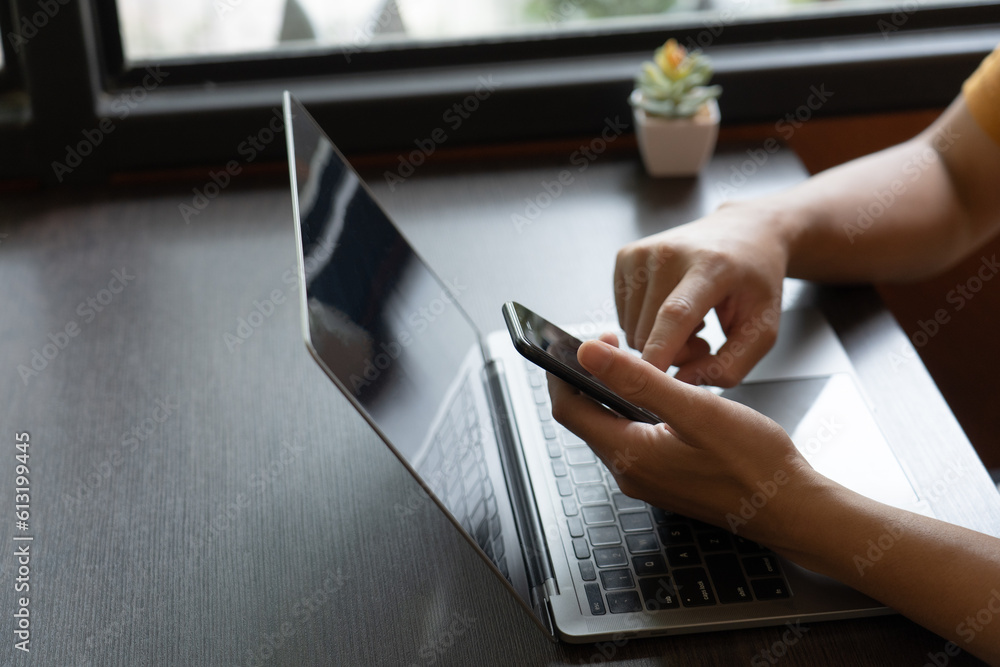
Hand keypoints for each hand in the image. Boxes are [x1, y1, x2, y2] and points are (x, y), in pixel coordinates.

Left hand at [548, 334, 821, 550]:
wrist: (792, 508)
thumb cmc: (754, 462)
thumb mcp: (695, 409)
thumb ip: (638, 380)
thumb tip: (588, 354)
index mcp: (628, 455)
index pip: (568, 409)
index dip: (564, 371)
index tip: (582, 341)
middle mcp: (629, 472)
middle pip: (585, 418)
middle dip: (588, 378)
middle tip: (613, 343)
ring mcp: (645, 479)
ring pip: (610, 427)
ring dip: (612, 393)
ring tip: (636, 360)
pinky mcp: (663, 478)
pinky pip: (632, 439)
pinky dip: (633, 411)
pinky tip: (659, 393)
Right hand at [614, 203, 789, 385]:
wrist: (743, 232)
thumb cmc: (755, 280)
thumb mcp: (763, 329)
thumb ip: (730, 365)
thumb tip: (682, 383)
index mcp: (712, 266)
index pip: (676, 313)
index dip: (660, 349)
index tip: (648, 379)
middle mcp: (670, 253)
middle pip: (649, 332)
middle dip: (673, 353)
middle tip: (703, 340)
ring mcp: (642, 252)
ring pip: (632, 329)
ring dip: (658, 339)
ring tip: (691, 320)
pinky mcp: (625, 257)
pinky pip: (623, 316)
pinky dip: (646, 323)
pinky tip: (670, 307)